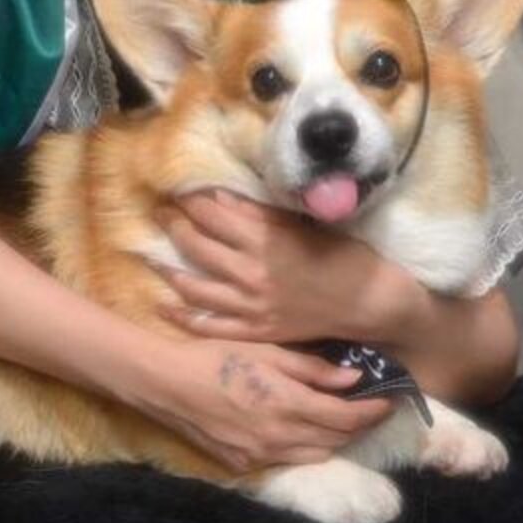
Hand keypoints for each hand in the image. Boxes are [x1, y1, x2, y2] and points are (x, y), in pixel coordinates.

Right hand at [135, 336, 391, 472]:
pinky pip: (287, 458)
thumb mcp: (264, 350)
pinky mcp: (244, 464)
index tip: (389, 398)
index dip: (373, 410)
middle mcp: (280, 437)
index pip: (346, 417)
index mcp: (288, 404)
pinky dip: (303, 445)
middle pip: (336, 440)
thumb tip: (354, 377)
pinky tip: (300, 427)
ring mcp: (262, 455)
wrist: (167, 383)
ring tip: (341, 417)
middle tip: (370, 406)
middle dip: (358, 425)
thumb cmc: (215, 356)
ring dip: (333, 438)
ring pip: (314, 454)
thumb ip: (311, 367)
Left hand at [150, 189, 414, 344]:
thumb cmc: (342, 256)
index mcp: (263, 242)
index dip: (189, 201)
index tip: (174, 190)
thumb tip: (218, 198)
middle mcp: (250, 274)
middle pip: (197, 246)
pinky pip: (211, 326)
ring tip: (154, 254)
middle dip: (173, 225)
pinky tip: (165, 304)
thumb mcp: (300, 225)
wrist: (368, 303)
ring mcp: (251, 307)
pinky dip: (184, 316)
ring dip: (169, 268)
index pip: (212, 216)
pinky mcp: (256, 332)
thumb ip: (257, 214)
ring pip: (195, 287)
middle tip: (160, 213)